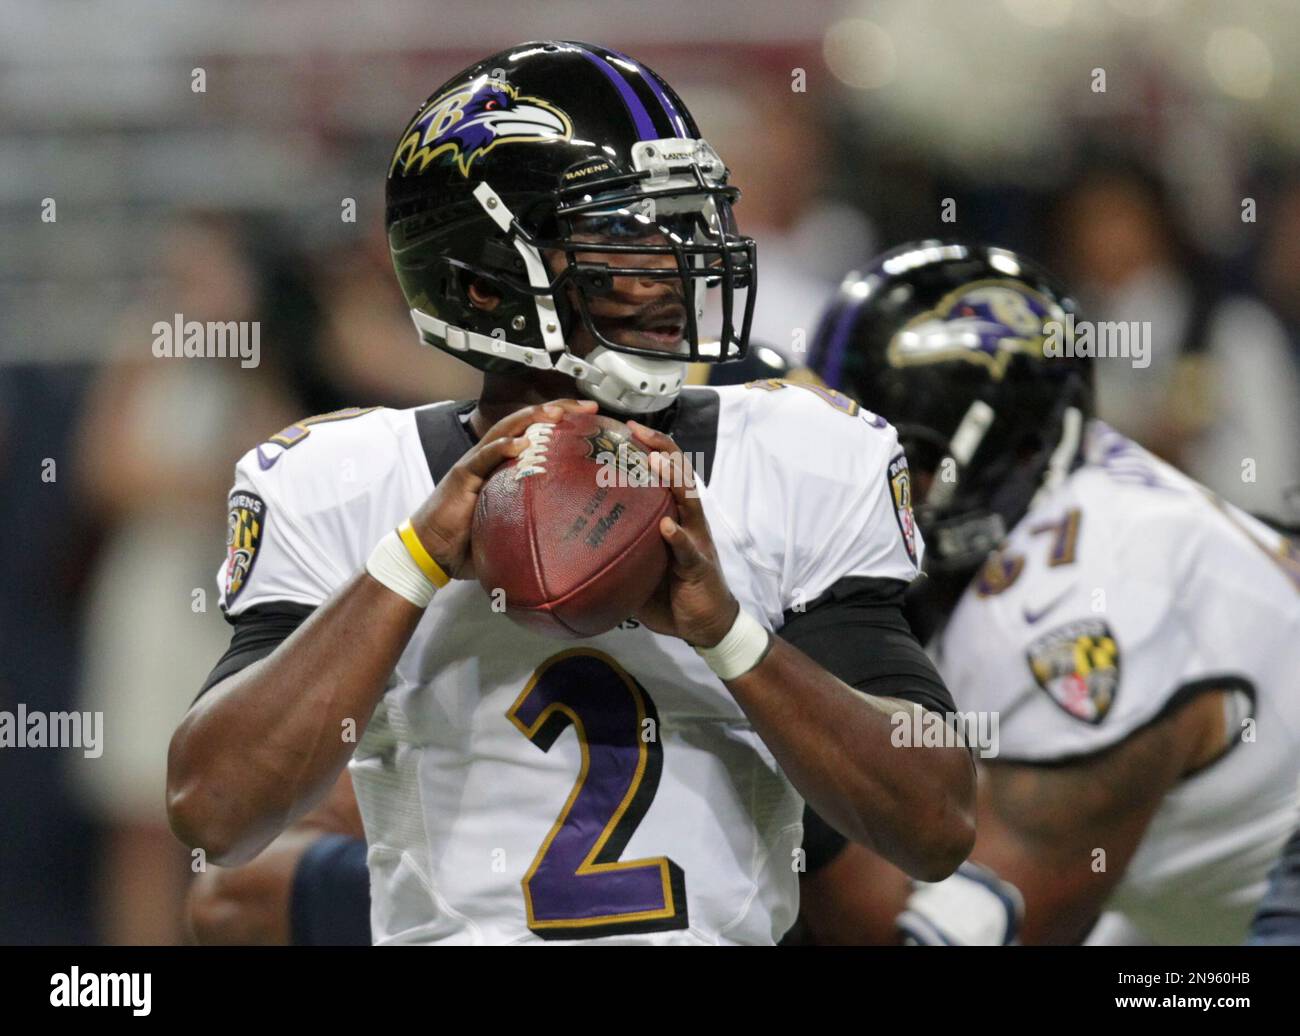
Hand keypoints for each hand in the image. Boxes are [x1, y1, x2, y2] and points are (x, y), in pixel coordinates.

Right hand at [408, 399, 597, 578]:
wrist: (430, 550)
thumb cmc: (467, 540)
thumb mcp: (509, 525)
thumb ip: (533, 520)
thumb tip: (570, 533)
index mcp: (503, 464)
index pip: (534, 433)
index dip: (561, 421)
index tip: (591, 417)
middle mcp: (490, 457)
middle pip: (525, 422)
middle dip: (556, 409)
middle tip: (586, 406)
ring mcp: (475, 463)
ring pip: (506, 430)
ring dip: (532, 418)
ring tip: (556, 413)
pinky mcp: (462, 476)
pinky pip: (483, 457)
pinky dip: (501, 447)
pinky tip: (519, 442)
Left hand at [627, 420, 738, 647]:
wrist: (704, 623)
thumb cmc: (669, 590)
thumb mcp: (640, 562)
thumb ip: (620, 544)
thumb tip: (573, 538)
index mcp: (675, 515)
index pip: (667, 472)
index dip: (651, 447)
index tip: (627, 427)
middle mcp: (689, 520)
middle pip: (680, 474)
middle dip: (661, 448)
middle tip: (637, 430)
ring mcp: (696, 539)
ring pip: (689, 501)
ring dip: (672, 479)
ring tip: (655, 462)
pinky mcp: (699, 564)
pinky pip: (688, 548)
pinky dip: (678, 536)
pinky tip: (667, 527)